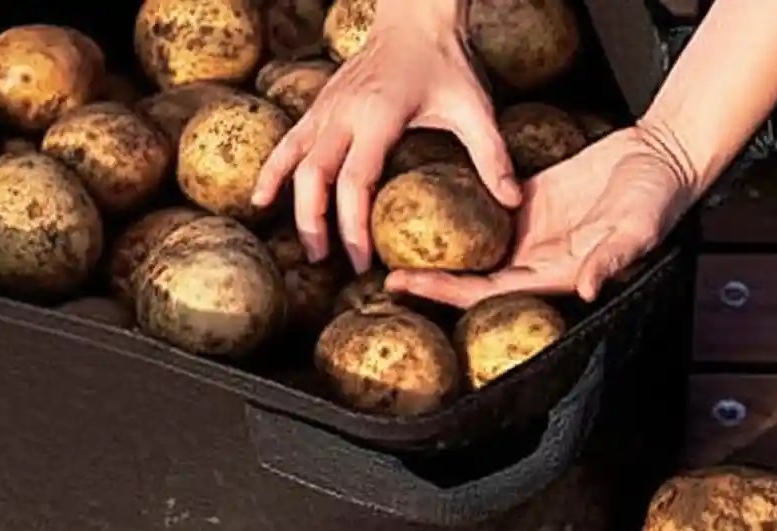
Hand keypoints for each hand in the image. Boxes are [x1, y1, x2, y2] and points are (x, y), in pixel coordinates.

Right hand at [250, 21, 520, 273]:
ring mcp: (326, 108)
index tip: (361, 259)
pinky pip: (287, 143)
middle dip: (316, 223)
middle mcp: (343, 114)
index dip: (353, 226)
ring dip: (291, 204)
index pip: (354, 182)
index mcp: (378, 117)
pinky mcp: (318, 105)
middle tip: (326, 260)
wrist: (416, 19)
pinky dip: (273, 171)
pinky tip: (263, 198)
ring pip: (292, 161)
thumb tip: (513, 202)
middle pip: (314, 178)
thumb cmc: (447, 64)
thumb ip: (491, 156)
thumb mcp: (475, 108)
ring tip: (302, 245)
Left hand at [385, 123, 698, 307]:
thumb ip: (611, 259)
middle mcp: (535, 259)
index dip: (447, 292)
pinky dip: (456, 212)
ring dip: (437, 248)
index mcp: (555, 274)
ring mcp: (530, 231)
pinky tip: (423, 205)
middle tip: (384, 273)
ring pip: (473, 247)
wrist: (662, 155)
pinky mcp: (528, 200)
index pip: (489, 292)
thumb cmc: (657, 199)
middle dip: (429, 278)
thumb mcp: (638, 229)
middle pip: (470, 276)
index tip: (409, 285)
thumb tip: (587, 287)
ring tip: (392, 241)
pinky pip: (484, 208)